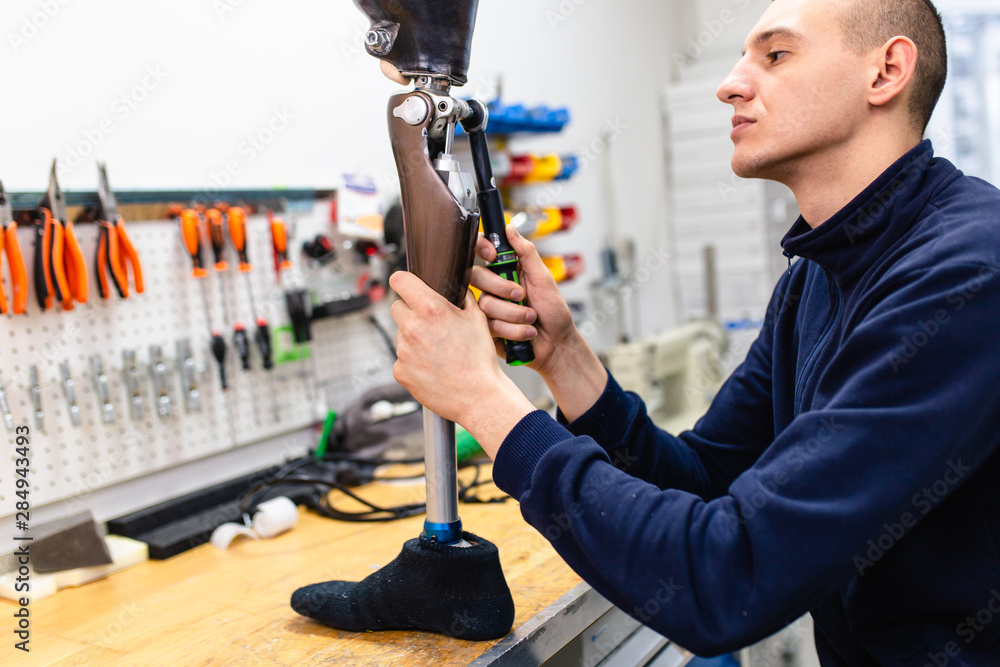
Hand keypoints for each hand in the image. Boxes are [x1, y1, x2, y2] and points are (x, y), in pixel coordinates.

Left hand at [389, 271, 534, 455]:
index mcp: (431, 310)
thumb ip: (461, 298)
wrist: (478, 396)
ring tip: (437, 351)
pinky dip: (413, 360)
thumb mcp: (477, 319)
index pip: (400, 280)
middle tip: (430, 324)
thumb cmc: (480, 360)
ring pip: (400, 334)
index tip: (407, 285)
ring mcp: (404, 351)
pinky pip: (401, 358)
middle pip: (397, 307)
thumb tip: (454, 287)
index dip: (404, 281)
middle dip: (410, 311)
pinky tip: (432, 366)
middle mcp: (413, 328)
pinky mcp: (400, 371)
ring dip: (413, 337)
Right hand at [471, 224, 607, 421]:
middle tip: (523, 295)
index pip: (480, 252)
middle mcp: (492, 288)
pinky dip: (514, 330)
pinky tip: (527, 333)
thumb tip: (511, 228)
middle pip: (477, 277)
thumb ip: (527, 253)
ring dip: (515, 314)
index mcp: (504, 271)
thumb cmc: (553, 311)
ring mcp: (488, 310)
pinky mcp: (487, 331)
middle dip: (503, 288)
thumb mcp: (544, 278)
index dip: (480, 248)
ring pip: (486, 304)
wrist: (556, 344)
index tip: (492, 254)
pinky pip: (491, 326)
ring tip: (532, 319)